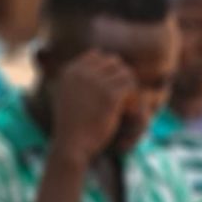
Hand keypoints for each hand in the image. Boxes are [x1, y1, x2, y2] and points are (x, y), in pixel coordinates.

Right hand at [48, 51, 133, 165]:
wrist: (71, 146)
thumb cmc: (71, 126)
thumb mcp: (67, 97)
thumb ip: (80, 79)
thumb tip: (100, 58)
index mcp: (69, 71)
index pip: (97, 56)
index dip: (107, 70)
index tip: (110, 89)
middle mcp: (81, 72)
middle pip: (113, 62)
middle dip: (120, 78)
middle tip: (122, 99)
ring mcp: (96, 82)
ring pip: (125, 73)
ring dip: (129, 89)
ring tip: (126, 106)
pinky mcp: (110, 95)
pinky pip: (131, 88)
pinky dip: (133, 100)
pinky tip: (128, 113)